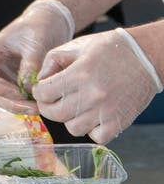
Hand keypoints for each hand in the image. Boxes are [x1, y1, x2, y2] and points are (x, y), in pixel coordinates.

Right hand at [0, 0, 73, 112]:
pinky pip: (19, 96)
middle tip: (32, 108)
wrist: (51, 22)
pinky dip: (27, 102)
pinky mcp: (20, 81)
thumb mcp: (35, 43)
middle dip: (12, 102)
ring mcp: (8, 74)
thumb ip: (30, 65)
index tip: (18, 93)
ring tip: (38, 108)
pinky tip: (40, 104)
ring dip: (20, 106)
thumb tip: (27, 88)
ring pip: (6, 97)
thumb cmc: (39, 26)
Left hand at [33, 28, 162, 142]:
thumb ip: (53, 61)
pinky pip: (95, 137)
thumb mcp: (76, 46)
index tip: (42, 89)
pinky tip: (92, 115)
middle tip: (52, 99)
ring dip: (69, 118)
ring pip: (72, 128)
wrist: (144, 57)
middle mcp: (92, 95)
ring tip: (75, 106)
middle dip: (48, 106)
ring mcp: (106, 111)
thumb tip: (39, 81)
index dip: (39, 91)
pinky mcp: (118, 123)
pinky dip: (91, 130)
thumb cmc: (108, 49)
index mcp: (80, 73)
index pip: (44, 93)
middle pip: (54, 114)